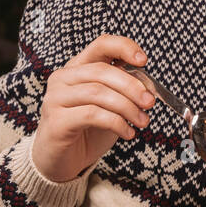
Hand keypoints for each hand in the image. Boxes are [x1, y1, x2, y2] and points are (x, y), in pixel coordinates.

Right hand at [32, 33, 156, 181]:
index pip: (101, 45)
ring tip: (142, 121)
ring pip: (98, 92)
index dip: (124, 47)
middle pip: (102, 70)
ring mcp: (55, 98)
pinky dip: (116, 123)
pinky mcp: (56, 120)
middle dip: (131, 86)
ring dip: (127, 107)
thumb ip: (126, 92)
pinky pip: (92, 114)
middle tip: (149, 102)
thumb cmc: (87, 131)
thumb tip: (149, 86)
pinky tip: (128, 133)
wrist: (60, 161)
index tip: (144, 60)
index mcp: (78, 68)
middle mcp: (63, 78)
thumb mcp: (112, 107)